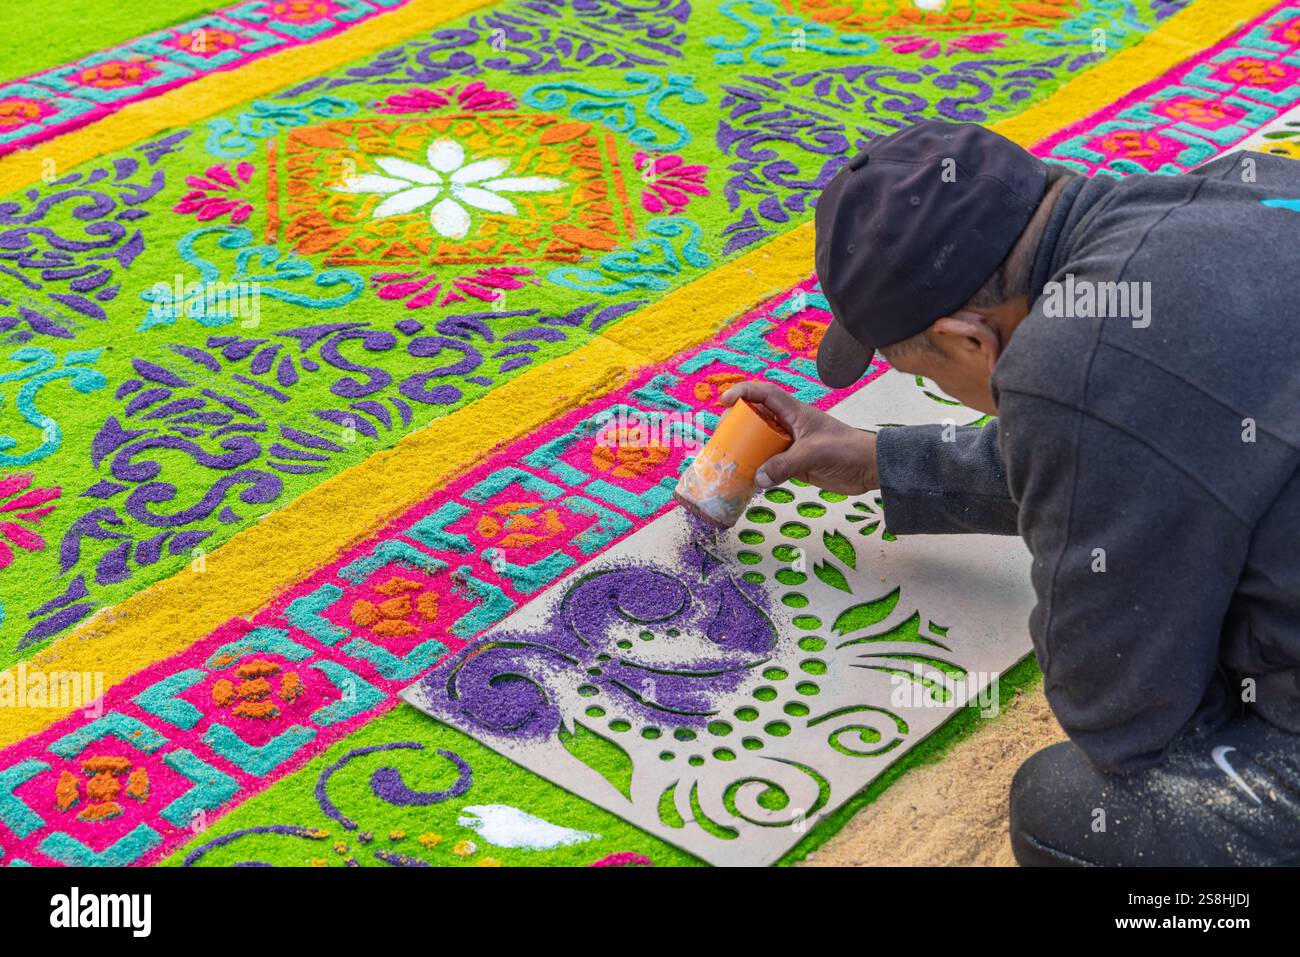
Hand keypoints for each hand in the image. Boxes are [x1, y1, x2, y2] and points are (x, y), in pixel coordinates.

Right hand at [720, 380, 878, 494]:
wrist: (871, 468)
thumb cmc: (848, 450)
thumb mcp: (814, 454)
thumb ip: (785, 465)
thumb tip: (757, 479)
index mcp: (796, 413)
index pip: (765, 394)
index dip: (744, 393)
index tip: (724, 402)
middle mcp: (790, 426)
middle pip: (757, 419)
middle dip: (737, 425)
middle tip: (721, 437)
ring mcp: (792, 445)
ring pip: (761, 444)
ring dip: (745, 451)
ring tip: (726, 460)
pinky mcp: (795, 464)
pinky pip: (770, 465)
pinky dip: (758, 472)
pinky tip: (746, 481)